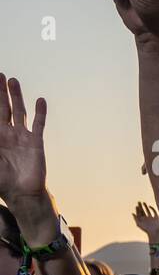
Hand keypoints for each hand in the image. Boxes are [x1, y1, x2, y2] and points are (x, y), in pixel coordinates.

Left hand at [0, 76, 47, 206]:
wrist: (22, 194)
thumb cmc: (2, 182)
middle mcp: (7, 134)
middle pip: (2, 107)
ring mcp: (22, 137)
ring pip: (18, 111)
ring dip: (16, 96)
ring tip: (13, 80)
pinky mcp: (36, 142)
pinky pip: (38, 123)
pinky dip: (39, 112)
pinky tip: (39, 99)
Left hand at [133, 200, 158, 240]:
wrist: (154, 232)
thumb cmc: (146, 229)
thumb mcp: (139, 224)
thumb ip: (136, 219)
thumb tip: (132, 213)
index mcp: (142, 220)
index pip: (139, 213)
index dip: (137, 209)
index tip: (136, 206)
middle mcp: (146, 218)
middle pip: (143, 211)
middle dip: (140, 207)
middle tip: (138, 202)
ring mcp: (151, 217)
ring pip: (148, 211)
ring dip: (145, 207)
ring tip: (143, 202)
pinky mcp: (156, 217)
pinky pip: (154, 211)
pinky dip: (152, 209)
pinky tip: (149, 206)